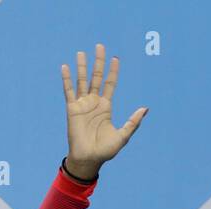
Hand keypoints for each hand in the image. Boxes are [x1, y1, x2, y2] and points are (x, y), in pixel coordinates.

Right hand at [60, 43, 146, 180]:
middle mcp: (94, 103)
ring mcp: (82, 105)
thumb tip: (145, 108)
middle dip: (98, 62)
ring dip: (81, 67)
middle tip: (100, 46)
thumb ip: (133, 121)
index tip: (115, 58)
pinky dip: (67, 79)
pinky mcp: (72, 109)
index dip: (113, 71)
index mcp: (106, 107)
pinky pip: (69, 91)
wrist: (88, 159)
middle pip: (96, 77)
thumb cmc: (105, 150)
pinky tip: (65, 67)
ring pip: (82, 81)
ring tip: (81, 52)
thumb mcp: (123, 135)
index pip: (110, 84)